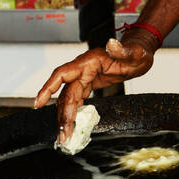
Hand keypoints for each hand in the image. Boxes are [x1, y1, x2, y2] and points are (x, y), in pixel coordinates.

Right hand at [33, 33, 155, 142]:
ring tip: (65, 135)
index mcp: (89, 61)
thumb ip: (123, 50)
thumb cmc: (138, 52)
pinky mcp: (89, 83)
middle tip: (63, 134)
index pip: (62, 74)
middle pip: (66, 93)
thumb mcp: (135, 53)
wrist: (140, 55)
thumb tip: (112, 42)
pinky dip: (74, 112)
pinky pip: (77, 99)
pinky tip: (72, 125)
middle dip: (63, 114)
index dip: (48, 87)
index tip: (38, 103)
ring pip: (70, 98)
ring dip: (66, 117)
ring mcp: (85, 77)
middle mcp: (83, 69)